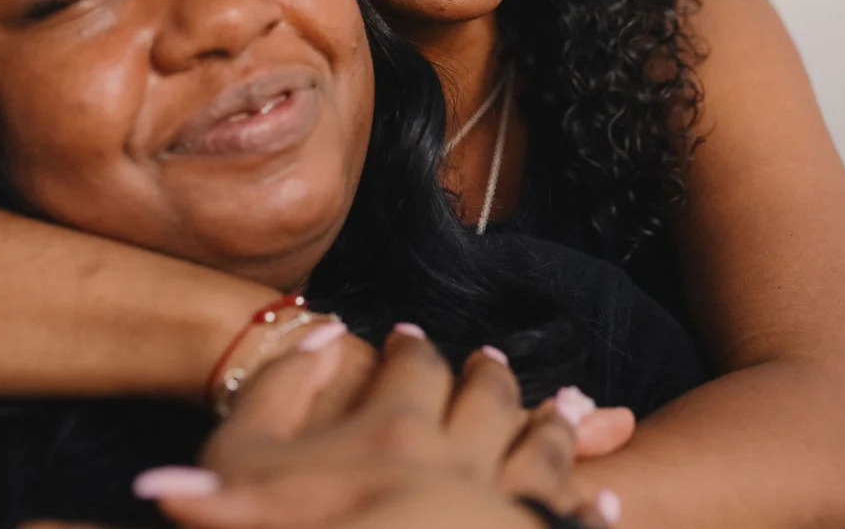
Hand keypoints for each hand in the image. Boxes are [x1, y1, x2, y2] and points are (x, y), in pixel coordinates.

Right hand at [139, 325, 621, 527]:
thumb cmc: (266, 524)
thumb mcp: (239, 453)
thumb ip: (281, 387)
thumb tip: (330, 333)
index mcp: (394, 430)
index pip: (415, 367)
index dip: (412, 349)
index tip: (412, 339)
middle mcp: (456, 465)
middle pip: (490, 402)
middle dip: (492, 378)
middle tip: (492, 362)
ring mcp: (494, 514)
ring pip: (539, 458)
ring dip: (552, 429)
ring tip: (565, 412)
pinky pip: (563, 520)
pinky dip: (586, 507)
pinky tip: (605, 501)